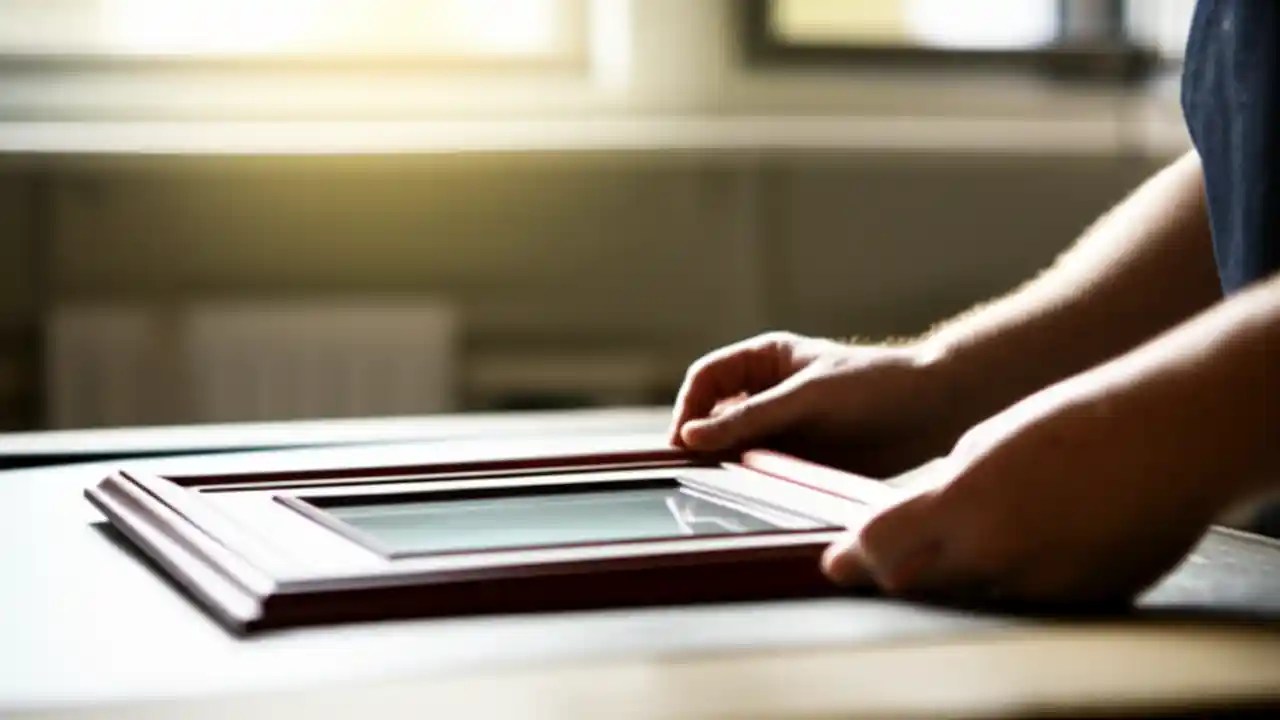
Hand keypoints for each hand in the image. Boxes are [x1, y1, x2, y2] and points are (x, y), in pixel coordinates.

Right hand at [669, 332, 965, 476]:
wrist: (934, 409)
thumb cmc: (874, 384)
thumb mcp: (807, 396)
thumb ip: (750, 418)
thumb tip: (691, 436)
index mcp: (763, 360)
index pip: (705, 380)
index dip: (688, 409)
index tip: (684, 443)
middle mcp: (766, 392)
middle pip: (714, 417)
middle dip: (705, 443)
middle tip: (699, 472)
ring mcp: (783, 426)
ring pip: (737, 448)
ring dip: (730, 466)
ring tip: (729, 486)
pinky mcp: (800, 457)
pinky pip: (764, 471)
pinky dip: (756, 483)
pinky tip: (759, 493)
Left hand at [822, 374, 1228, 605]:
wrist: (1170, 436)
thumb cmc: (1075, 422)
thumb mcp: (983, 445)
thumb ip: (938, 495)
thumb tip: (899, 526)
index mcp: (967, 504)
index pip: (879, 549)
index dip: (853, 556)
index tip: (840, 559)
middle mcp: (999, 554)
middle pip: (914, 584)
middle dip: (893, 571)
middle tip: (885, 556)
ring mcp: (1044, 585)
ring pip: (968, 600)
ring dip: (952, 579)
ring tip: (970, 538)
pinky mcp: (1083, 600)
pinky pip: (1024, 603)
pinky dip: (1008, 584)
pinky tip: (1026, 545)